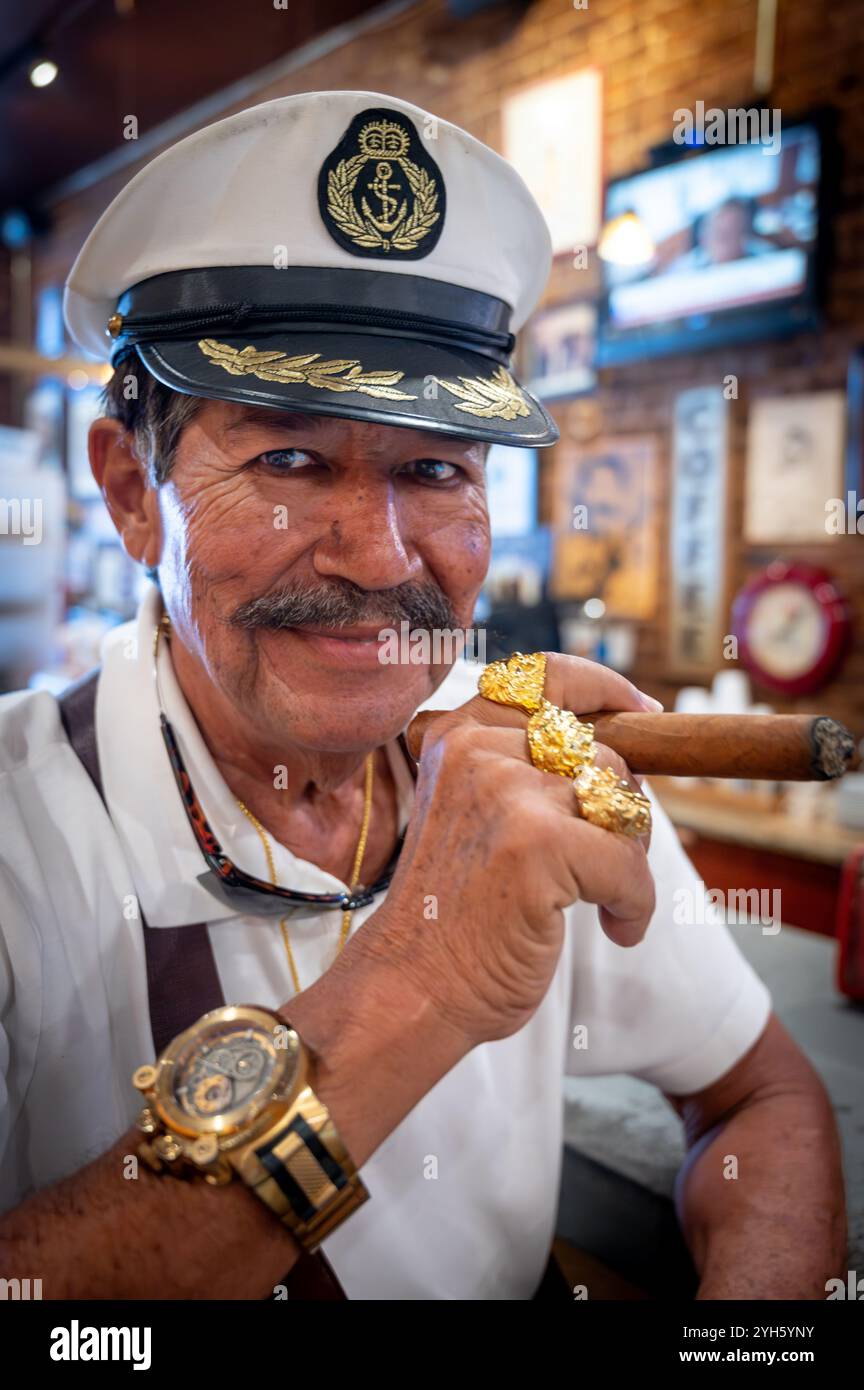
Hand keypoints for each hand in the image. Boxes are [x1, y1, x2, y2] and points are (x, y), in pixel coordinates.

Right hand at [356, 653, 656, 1049]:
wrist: (413, 989)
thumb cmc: (455, 915)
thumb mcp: (476, 815)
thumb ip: (523, 771)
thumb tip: (623, 754)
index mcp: (458, 736)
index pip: (545, 677)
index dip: (606, 689)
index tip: (645, 713)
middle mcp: (479, 750)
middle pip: (603, 755)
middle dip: (623, 813)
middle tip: (611, 866)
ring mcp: (508, 793)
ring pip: (621, 805)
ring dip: (630, 861)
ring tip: (607, 901)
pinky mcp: (538, 844)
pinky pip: (628, 864)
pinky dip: (636, 904)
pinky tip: (616, 929)